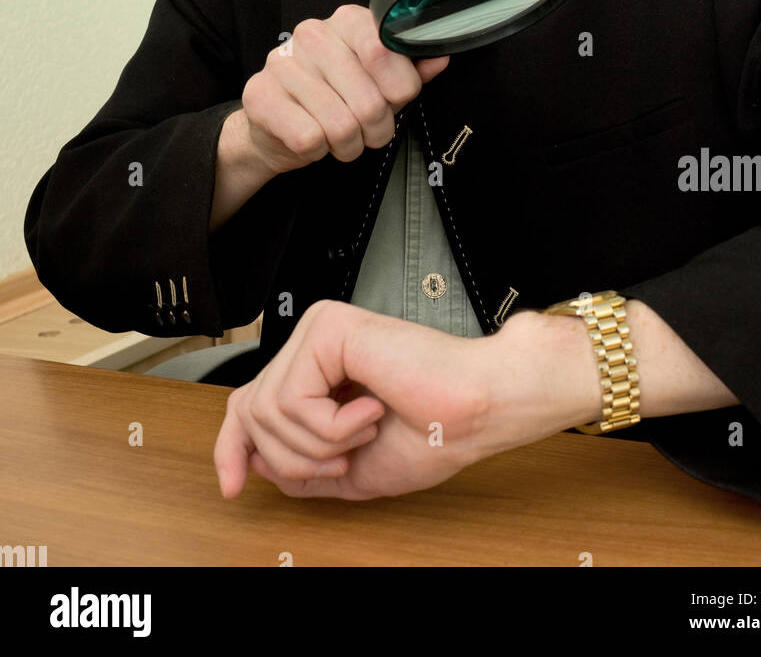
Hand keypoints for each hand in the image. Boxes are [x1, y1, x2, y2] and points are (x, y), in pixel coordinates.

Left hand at [213, 302, 599, 501]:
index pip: (249, 404)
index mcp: (320, 370)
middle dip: (292, 458)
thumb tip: (251, 460)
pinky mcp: (328, 327)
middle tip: (343, 459)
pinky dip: (331, 425)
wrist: (475, 411)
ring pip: (267, 410)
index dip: (232, 448)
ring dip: (319, 444)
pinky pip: (292, 397)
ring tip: (365, 430)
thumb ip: (300, 466)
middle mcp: (314, 343)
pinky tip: (371, 409)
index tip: (233, 487)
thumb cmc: (432, 431)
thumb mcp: (350, 467)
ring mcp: (319, 330)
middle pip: (251, 411)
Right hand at [239, 4, 448, 175]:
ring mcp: (282, 62)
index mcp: (348, 21)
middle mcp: (312, 34)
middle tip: (367, 131)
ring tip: (340, 137)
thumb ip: (410, 71)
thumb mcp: (378, 82)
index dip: (399, 89)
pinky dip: (318, 151)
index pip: (387, 52)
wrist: (275, 125)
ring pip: (341, 126)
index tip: (393, 99)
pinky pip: (310, 139)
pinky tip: (312, 138)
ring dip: (349, 145)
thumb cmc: (335, 98)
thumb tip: (440, 58)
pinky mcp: (260, 94)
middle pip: (369, 101)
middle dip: (377, 130)